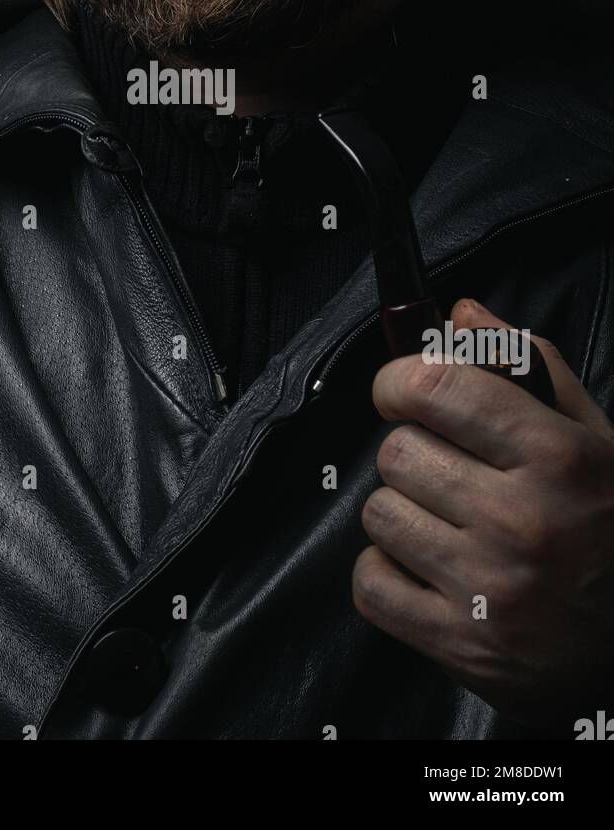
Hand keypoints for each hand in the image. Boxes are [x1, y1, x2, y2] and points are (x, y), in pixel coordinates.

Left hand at [353, 297, 613, 727]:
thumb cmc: (609, 529)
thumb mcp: (593, 437)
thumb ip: (527, 365)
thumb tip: (461, 314)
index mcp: (558, 457)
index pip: (434, 387)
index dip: (400, 380)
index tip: (403, 391)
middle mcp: (521, 520)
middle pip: (398, 450)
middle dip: (414, 453)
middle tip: (447, 472)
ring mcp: (488, 588)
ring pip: (379, 512)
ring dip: (402, 512)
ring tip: (446, 524)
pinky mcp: (459, 644)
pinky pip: (369, 582)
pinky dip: (386, 573)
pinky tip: (428, 570)